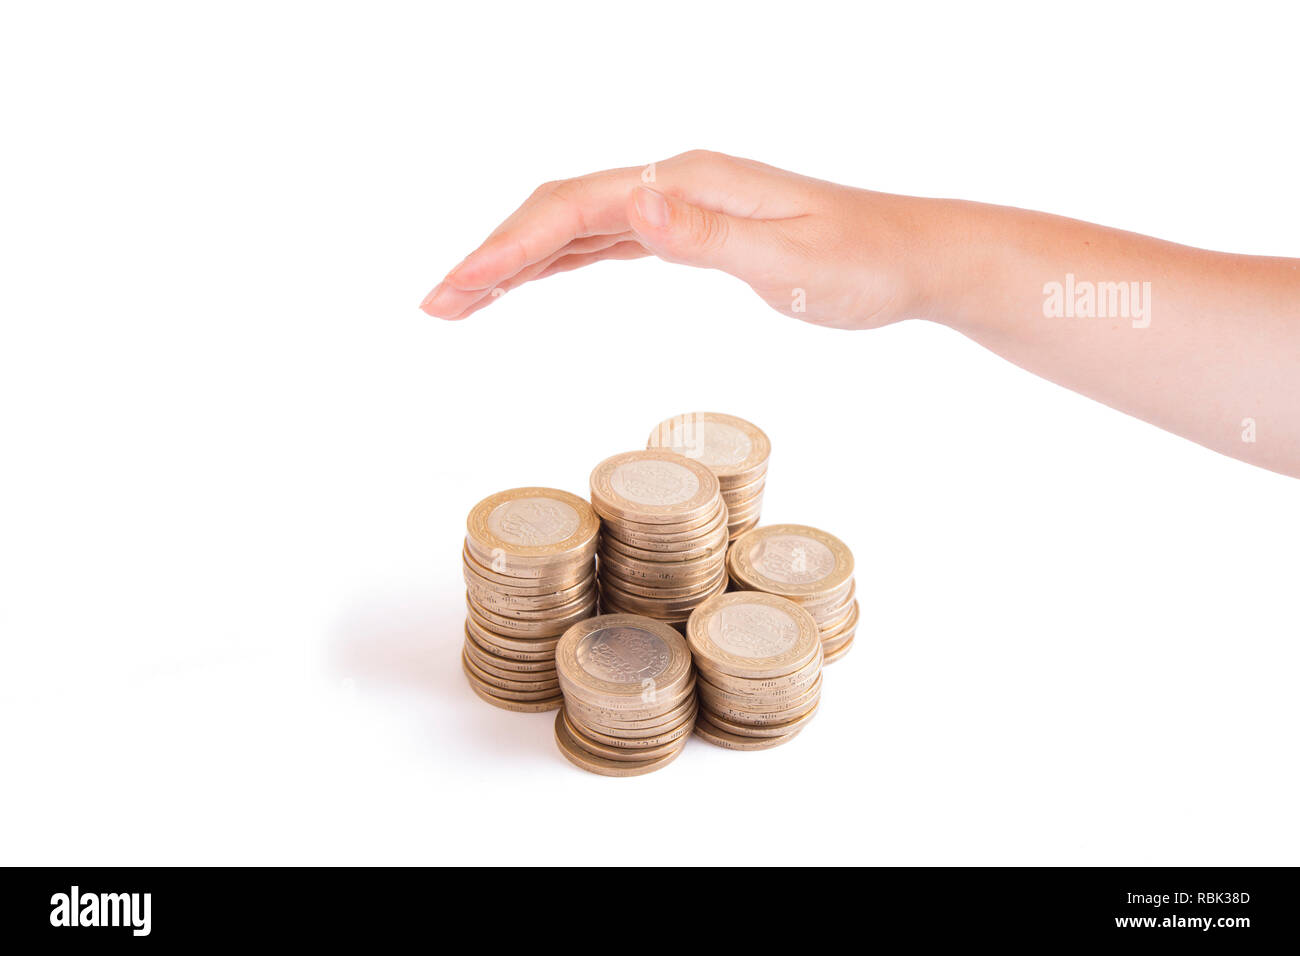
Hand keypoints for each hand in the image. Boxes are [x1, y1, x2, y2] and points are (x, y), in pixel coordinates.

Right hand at [419, 150, 933, 328]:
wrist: (916, 257)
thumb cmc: (864, 263)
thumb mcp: (788, 261)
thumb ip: (706, 235)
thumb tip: (633, 202)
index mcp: (688, 182)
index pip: (573, 210)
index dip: (506, 250)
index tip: (456, 289)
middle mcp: (677, 184)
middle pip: (559, 211)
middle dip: (493, 256)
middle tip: (437, 303)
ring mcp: (684, 204)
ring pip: (578, 226)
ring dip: (518, 261)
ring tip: (465, 297)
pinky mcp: (696, 230)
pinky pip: (610, 241)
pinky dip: (563, 261)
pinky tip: (539, 278)